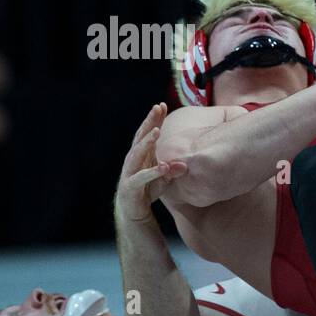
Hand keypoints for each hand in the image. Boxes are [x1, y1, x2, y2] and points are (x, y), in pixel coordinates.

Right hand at [116, 103, 186, 222]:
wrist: (133, 211)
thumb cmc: (148, 189)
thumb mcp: (164, 178)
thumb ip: (174, 169)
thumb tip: (185, 165)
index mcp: (141, 154)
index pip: (147, 133)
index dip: (154, 119)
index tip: (162, 105)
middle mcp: (133, 160)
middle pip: (140, 137)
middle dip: (149, 122)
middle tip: (157, 107)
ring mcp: (130, 172)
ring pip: (137, 154)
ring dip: (147, 142)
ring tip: (157, 131)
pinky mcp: (130, 186)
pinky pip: (142, 177)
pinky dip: (153, 172)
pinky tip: (163, 167)